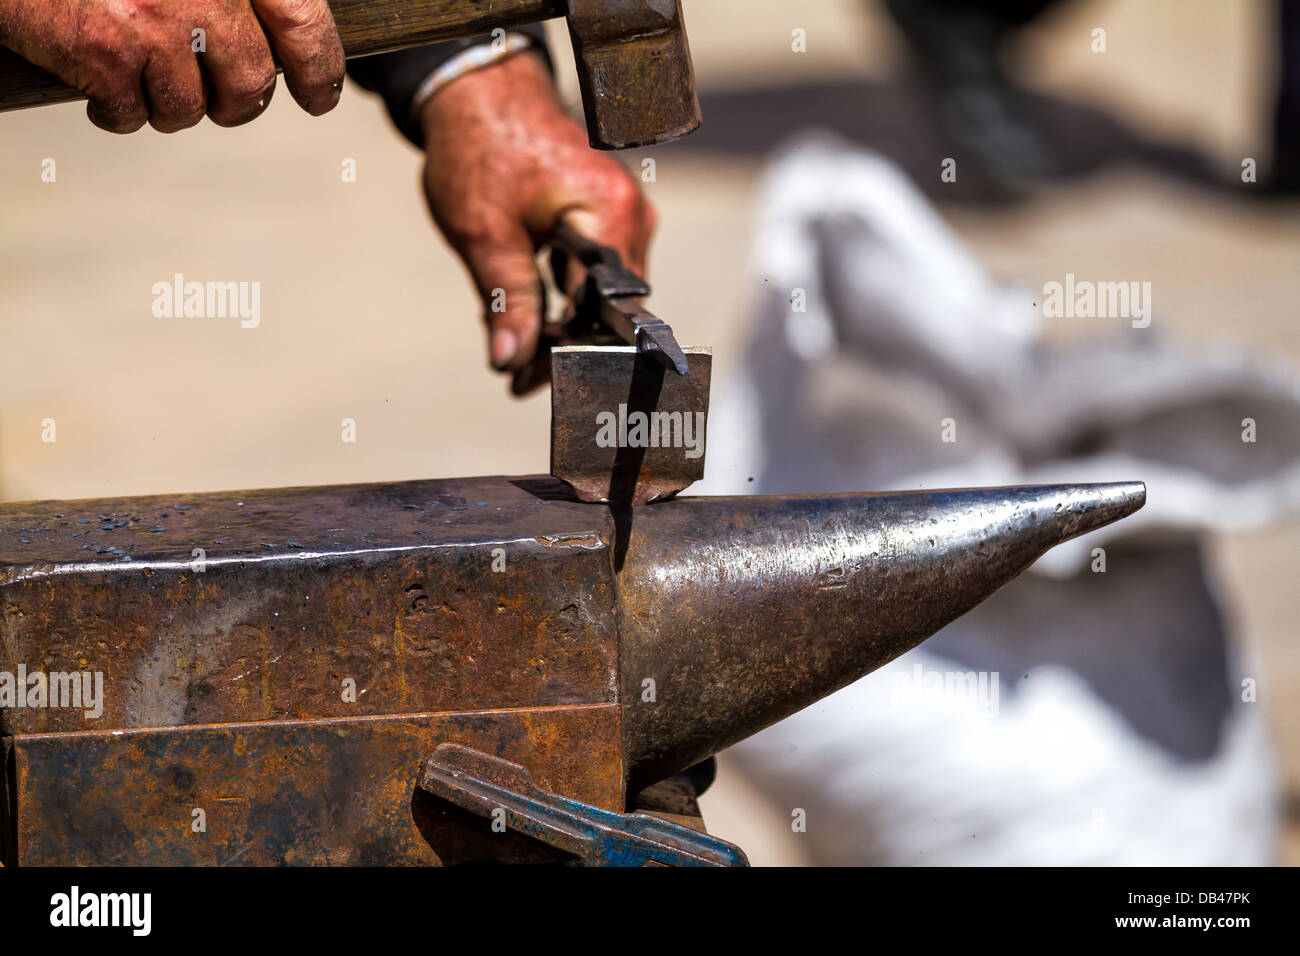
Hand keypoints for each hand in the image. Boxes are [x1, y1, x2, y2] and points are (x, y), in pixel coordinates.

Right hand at [0, 0, 344, 131]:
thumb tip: (274, 43)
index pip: (303, 21)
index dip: (318, 69)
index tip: (318, 96)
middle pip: (252, 80)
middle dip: (237, 102)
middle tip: (222, 100)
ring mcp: (156, 21)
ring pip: (192, 106)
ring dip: (168, 105)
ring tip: (141, 74)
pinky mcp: (108, 53)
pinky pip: (133, 115)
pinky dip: (115, 110)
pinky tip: (99, 81)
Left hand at [418, 50, 655, 389]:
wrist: (481, 94)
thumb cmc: (481, 151)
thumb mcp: (485, 233)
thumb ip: (505, 300)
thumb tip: (511, 363)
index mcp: (612, 216)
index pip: (606, 311)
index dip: (572, 353)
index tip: (538, 384)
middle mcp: (633, 218)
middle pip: (608, 309)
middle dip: (561, 346)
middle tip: (516, 379)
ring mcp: (627, 219)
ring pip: (599, 297)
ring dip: (560, 326)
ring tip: (515, 351)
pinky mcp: (610, 222)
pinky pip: (594, 277)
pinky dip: (562, 299)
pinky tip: (528, 316)